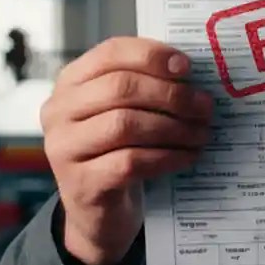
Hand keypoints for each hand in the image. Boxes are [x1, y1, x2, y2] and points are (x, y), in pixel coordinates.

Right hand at [41, 37, 213, 264]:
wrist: (97, 211)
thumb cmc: (116, 150)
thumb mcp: (123, 112)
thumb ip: (144, 87)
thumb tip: (190, 73)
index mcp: (71, 82)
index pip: (110, 53)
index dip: (151, 55)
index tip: (187, 67)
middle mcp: (59, 111)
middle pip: (120, 88)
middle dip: (171, 95)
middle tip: (205, 106)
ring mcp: (65, 148)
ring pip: (125, 125)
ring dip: (173, 128)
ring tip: (201, 133)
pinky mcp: (82, 183)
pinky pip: (130, 162)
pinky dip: (166, 157)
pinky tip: (188, 156)